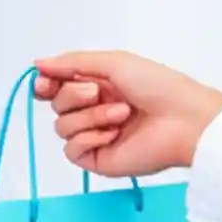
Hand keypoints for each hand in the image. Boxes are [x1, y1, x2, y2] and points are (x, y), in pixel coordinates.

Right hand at [33, 51, 221, 176]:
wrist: (183, 120)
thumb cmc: (157, 86)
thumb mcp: (113, 62)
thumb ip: (72, 62)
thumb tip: (38, 64)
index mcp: (97, 85)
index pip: (56, 87)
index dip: (45, 84)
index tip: (45, 82)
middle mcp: (93, 110)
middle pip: (55, 104)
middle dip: (73, 96)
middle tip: (99, 92)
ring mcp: (95, 136)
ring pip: (61, 127)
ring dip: (89, 116)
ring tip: (121, 114)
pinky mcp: (98, 159)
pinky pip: (71, 150)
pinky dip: (89, 138)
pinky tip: (113, 134)